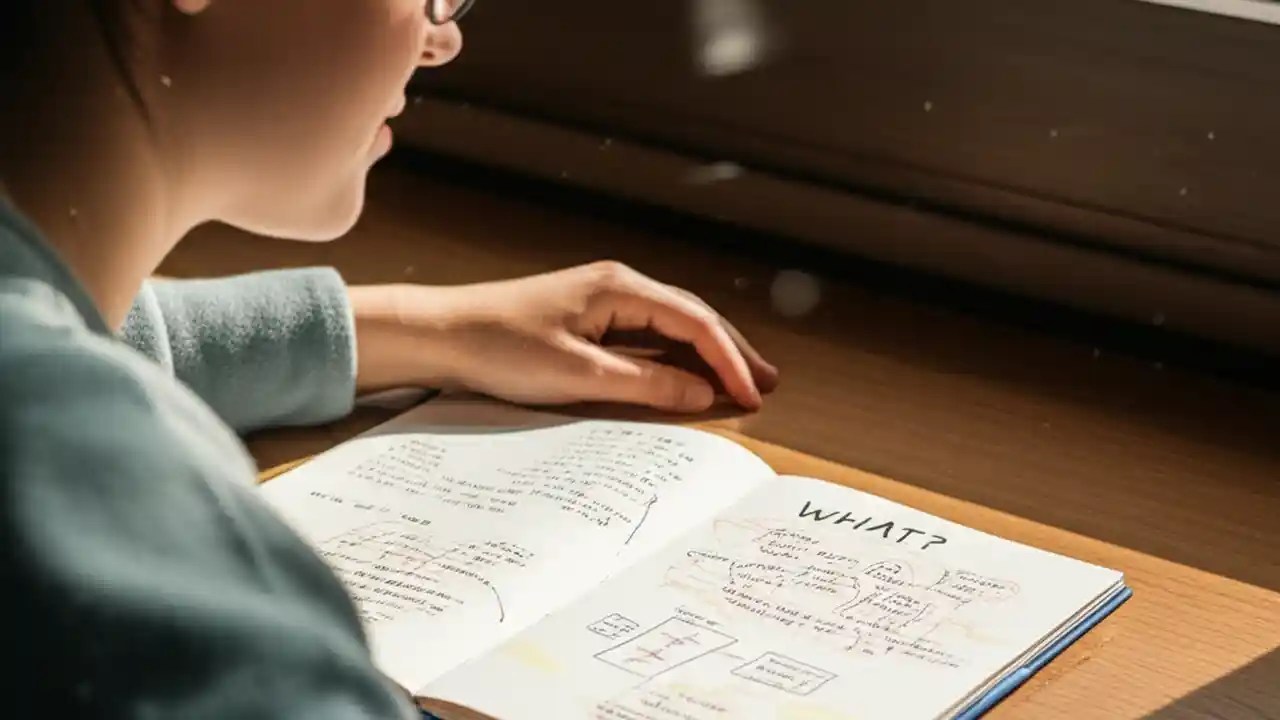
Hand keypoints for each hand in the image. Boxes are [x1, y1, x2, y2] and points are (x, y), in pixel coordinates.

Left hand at [349, 261, 778, 411]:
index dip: (729, 360)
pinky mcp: (587, 320)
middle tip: (767, 383)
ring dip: (707, 354)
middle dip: (732, 351)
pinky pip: (645, 337)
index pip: (695, 322)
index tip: (752, 395)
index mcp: (621, 289)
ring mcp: (603, 302)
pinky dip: (674, 357)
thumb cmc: (501, 347)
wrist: (442, 334)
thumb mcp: (578, 374)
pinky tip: (687, 375)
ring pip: (672, 326)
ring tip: (742, 380)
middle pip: (693, 317)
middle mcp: (618, 287)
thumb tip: (702, 393)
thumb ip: (646, 384)